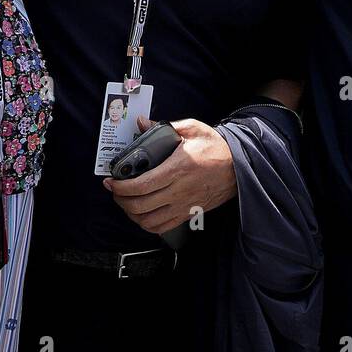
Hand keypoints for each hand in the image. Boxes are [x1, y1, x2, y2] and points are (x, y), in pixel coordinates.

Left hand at [103, 118, 235, 234]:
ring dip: (131, 214)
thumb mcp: (192, 129)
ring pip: (148, 221)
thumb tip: (142, 123)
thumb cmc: (216, 148)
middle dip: (120, 200)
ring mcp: (184, 205)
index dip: (121, 187)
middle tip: (115, 191)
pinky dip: (147, 224)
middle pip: (140, 205)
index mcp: (177, 168)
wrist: (240, 167)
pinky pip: (162, 228)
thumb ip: (164, 127)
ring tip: (126, 202)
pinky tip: (142, 214)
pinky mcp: (189, 214)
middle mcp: (179, 191)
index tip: (111, 182)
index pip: (141, 185)